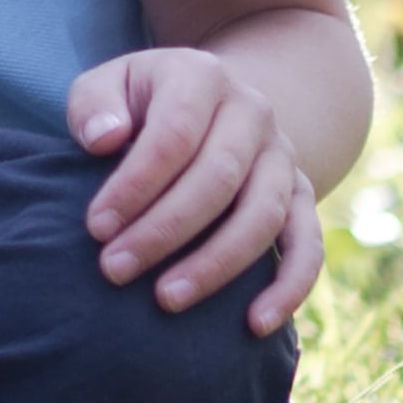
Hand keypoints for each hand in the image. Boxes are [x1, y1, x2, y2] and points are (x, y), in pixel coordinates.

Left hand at [63, 46, 320, 332]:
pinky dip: (289, 287)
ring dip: (216, 264)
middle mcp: (253, 113)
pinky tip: (256, 325)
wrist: (209, 104)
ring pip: (263, 215)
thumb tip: (103, 138)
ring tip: (166, 301)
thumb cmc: (140, 104)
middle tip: (114, 270)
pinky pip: (308, 245)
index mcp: (203, 78)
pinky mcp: (303, 197)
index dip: (134, 185)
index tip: (95, 227)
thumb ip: (94, 106)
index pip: (173, 134)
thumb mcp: (109, 86)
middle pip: (218, 178)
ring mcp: (284, 157)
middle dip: (164, 230)